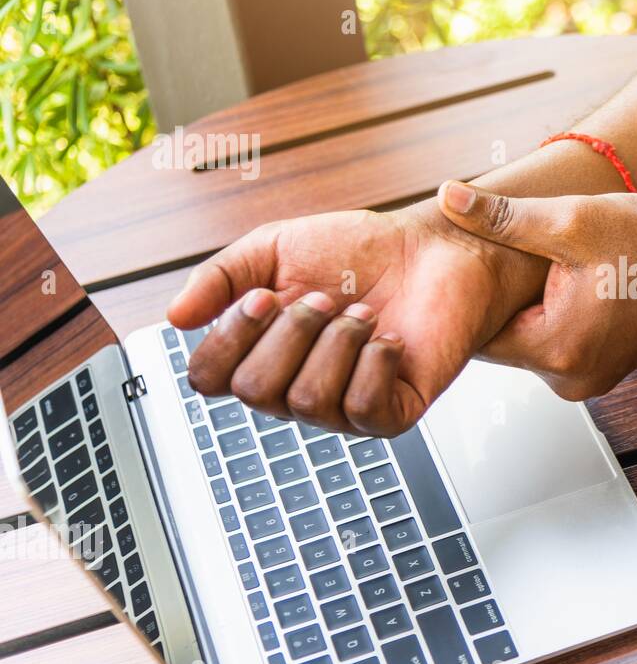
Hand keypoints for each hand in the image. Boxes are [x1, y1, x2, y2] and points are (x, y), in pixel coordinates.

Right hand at [167, 203, 546, 435]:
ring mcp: (341, 408)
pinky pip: (361, 408)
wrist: (434, 250)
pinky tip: (390, 339)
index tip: (266, 294)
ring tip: (366, 312)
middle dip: (291, 331)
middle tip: (330, 298)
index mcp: (260, 354)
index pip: (208, 378)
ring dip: (337, 341)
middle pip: (253, 389)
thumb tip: (174, 317)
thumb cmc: (358, 253)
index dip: (230, 337)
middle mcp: (293, 388)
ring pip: (306, 398)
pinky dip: (374, 362)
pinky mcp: (391, 415)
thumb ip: (221, 277)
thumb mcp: (275, 248)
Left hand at [437, 181, 636, 399]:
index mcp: (556, 351)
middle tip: (501, 253)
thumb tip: (448, 198)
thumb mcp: (573, 220)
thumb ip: (503, 218)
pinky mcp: (600, 371)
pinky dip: (551, 314)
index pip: (477, 334)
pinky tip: (566, 280)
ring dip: (527, 305)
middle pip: (501, 339)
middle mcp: (569, 380)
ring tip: (540, 265)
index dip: (467, 295)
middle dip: (500, 297)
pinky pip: (555, 343)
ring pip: (528, 340)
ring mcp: (586, 381)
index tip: (462, 261)